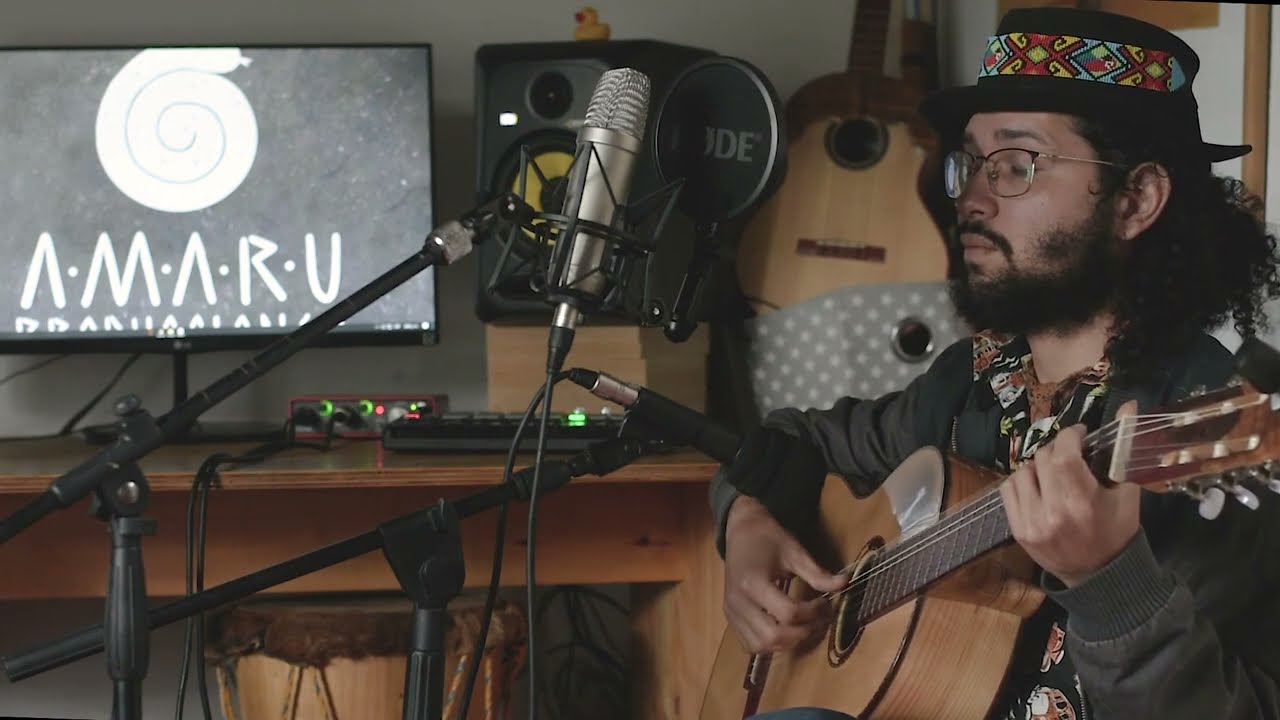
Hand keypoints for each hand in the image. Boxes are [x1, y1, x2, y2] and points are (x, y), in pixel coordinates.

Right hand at [722, 495, 847, 652]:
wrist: (740, 532)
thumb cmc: (768, 538)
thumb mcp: (795, 552)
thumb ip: (817, 573)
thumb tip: (844, 584)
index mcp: (753, 582)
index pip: (788, 613)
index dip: (813, 613)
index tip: (824, 603)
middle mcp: (738, 601)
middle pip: (773, 636)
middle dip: (801, 634)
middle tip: (817, 621)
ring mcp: (731, 611)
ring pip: (760, 646)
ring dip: (785, 643)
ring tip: (802, 627)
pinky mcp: (729, 616)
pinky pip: (749, 644)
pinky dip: (769, 645)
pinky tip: (783, 630)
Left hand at [999, 401, 1142, 586]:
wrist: (1099, 576)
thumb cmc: (1117, 533)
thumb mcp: (1128, 493)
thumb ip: (1124, 449)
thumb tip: (1128, 404)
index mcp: (1081, 502)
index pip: (1063, 453)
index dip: (1070, 436)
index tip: (1079, 435)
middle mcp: (1052, 512)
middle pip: (1042, 459)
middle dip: (1057, 451)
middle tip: (1070, 455)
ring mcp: (1031, 522)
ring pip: (1022, 472)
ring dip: (1038, 467)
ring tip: (1054, 474)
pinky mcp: (1017, 530)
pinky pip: (1008, 490)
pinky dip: (1021, 482)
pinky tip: (1038, 487)